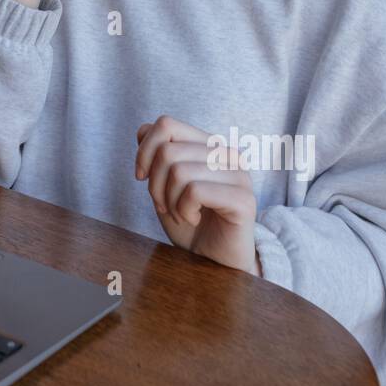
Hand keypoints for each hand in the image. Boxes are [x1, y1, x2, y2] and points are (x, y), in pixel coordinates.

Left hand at [135, 115, 259, 273]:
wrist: (213, 261)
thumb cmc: (191, 222)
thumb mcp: (164, 186)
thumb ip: (157, 156)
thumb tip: (143, 129)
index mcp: (208, 145)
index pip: (166, 124)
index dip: (144, 151)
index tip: (141, 177)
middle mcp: (227, 153)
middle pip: (168, 151)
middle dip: (155, 184)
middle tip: (165, 206)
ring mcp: (238, 175)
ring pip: (179, 171)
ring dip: (169, 201)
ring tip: (180, 214)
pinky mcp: (243, 199)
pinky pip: (195, 191)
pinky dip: (184, 210)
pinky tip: (194, 219)